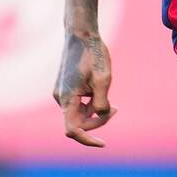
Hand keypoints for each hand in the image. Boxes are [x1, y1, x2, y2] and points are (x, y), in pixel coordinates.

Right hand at [53, 31, 116, 146]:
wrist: (81, 34)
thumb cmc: (93, 55)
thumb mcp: (104, 80)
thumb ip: (102, 103)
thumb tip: (102, 116)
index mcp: (67, 98)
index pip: (73, 130)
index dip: (87, 140)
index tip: (103, 143)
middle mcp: (60, 98)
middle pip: (78, 122)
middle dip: (97, 121)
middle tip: (116, 109)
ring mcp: (61, 92)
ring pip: (79, 112)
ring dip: (95, 110)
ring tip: (110, 97)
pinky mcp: (65, 86)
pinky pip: (78, 103)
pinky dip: (90, 102)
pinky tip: (100, 89)